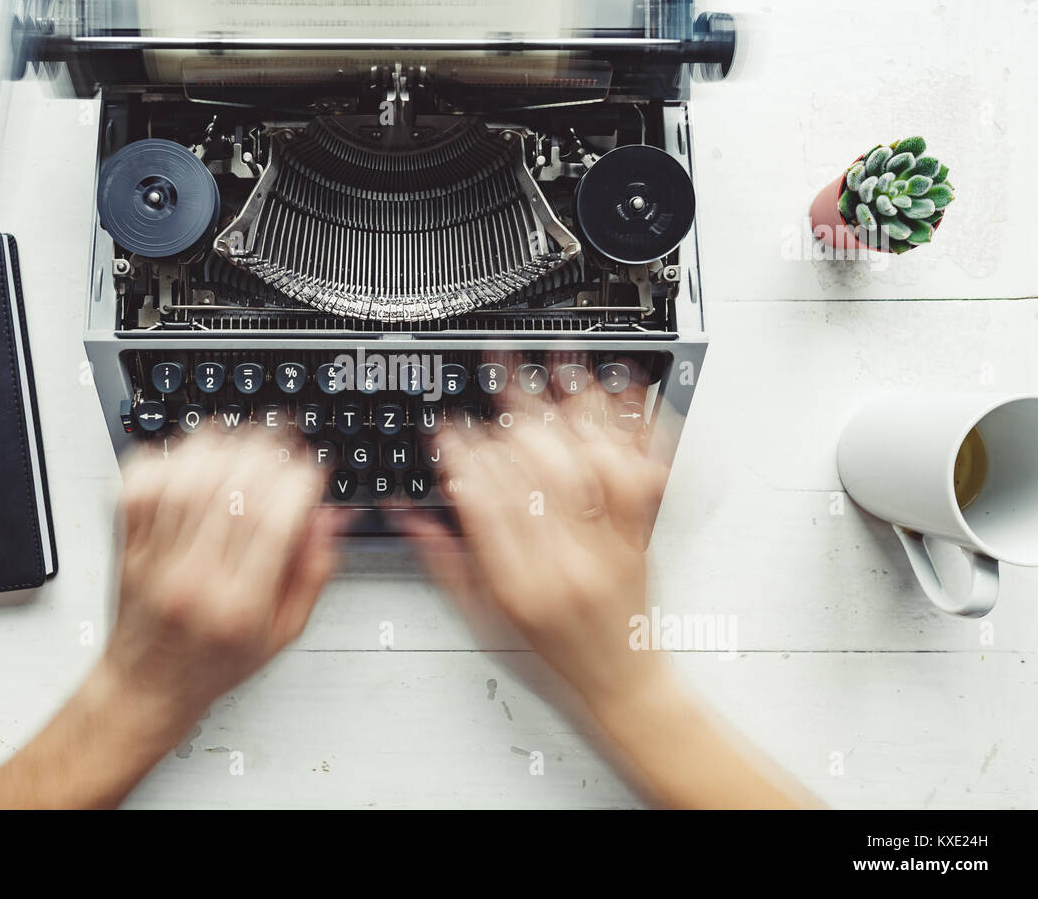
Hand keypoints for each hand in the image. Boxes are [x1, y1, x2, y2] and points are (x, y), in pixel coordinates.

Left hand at [100, 429, 343, 749]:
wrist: (147, 686)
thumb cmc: (214, 662)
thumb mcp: (284, 632)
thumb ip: (312, 573)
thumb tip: (330, 517)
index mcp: (239, 606)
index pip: (274, 524)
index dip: (299, 483)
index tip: (313, 468)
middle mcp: (194, 580)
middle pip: (233, 493)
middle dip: (266, 454)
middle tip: (283, 442)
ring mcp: (154, 561)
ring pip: (187, 481)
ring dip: (221, 447)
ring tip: (244, 439)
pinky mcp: (127, 546)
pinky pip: (142, 488)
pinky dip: (168, 459)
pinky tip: (193, 453)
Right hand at [408, 370, 672, 713]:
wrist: (621, 677)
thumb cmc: (552, 651)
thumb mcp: (483, 615)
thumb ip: (444, 561)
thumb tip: (407, 516)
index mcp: (520, 585)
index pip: (486, 506)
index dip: (463, 459)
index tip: (449, 430)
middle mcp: (566, 562)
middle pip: (537, 475)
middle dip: (511, 422)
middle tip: (495, 388)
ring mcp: (608, 546)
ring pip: (586, 467)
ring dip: (566, 410)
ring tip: (549, 368)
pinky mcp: (640, 534)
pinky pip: (636, 476)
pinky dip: (623, 431)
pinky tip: (609, 397)